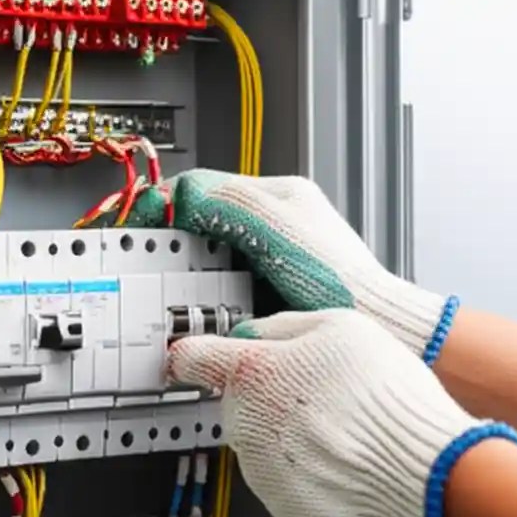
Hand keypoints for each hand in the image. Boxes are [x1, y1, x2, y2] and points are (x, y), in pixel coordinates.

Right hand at [131, 169, 457, 362]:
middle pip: (202, 220)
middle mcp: (272, 221)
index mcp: (277, 196)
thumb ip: (231, 204)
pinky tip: (205, 307)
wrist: (377, 329)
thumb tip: (184, 194)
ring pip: (211, 254)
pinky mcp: (269, 288)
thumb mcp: (280, 231)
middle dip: (174, 239)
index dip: (165, 205)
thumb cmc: (343, 283)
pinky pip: (225, 283)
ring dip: (190, 270)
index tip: (139, 225)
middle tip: (151, 260)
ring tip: (174, 285)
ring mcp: (271, 255)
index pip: (201, 187)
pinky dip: (209, 294)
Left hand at [168, 309, 516, 516]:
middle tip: (324, 391)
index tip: (192, 354)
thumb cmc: (387, 397)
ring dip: (294, 436)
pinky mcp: (287, 508)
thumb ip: (284, 327)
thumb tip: (256, 333)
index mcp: (252, 374)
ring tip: (346, 427)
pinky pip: (290, 482)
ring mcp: (264, 473)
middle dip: (271, 396)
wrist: (424, 470)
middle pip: (240, 403)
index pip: (193, 359)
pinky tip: (349, 458)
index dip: (193, 352)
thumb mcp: (340, 325)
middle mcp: (247, 426)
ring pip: (265, 444)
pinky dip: (313, 472)